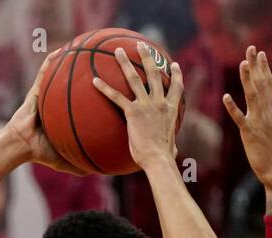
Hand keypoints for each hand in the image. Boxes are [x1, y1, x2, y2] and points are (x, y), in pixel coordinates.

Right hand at [3, 48, 87, 175]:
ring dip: (68, 60)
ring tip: (81, 47)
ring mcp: (45, 95)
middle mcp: (56, 102)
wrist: (21, 146)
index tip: (108, 85)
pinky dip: (51, 62)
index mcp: (63, 116)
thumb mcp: (63, 160)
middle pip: (72, 84)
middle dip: (83, 71)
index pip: (80, 103)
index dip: (93, 93)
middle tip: (99, 61)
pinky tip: (61, 51)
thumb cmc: (39, 153)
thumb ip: (78, 165)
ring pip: (58, 74)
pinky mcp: (35, 92)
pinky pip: (44, 73)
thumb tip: (95, 173)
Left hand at [92, 42, 183, 172]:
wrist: (157, 158)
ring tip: (118, 51)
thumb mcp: (171, 146)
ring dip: (125, 62)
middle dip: (147, 57)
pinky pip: (116, 97)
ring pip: (134, 78)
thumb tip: (173, 153)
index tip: (174, 65)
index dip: (177, 74)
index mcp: (171, 109)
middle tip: (141, 45)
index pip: (176, 87)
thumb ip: (171, 144)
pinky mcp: (132, 112)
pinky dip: (104, 88)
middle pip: (154, 74)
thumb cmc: (163, 157)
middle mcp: (160, 102)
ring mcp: (146, 105)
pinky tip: (94, 81)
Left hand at [221, 46, 271, 211]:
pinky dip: (232, 107)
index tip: (260, 54)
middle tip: (251, 49)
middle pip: (261, 85)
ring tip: (242, 64)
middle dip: (256, 67)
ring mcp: (259, 122)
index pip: (269, 84)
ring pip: (252, 96)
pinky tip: (225, 96)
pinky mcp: (249, 133)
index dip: (264, 68)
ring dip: (247, 80)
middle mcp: (268, 112)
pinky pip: (239, 118)